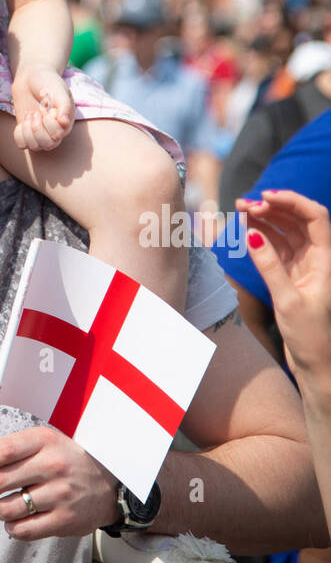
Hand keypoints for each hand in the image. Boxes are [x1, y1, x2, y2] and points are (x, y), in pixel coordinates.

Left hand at [0, 426, 117, 539]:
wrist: (107, 484)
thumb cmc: (65, 460)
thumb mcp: (40, 444)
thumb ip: (5, 450)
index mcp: (44, 440)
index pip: (3, 450)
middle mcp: (53, 465)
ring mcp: (60, 494)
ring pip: (7, 509)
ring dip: (0, 511)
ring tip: (10, 505)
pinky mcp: (65, 521)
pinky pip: (22, 531)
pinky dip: (13, 528)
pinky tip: (20, 520)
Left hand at [12, 67, 74, 152]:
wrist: (31, 77)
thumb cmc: (48, 82)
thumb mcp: (58, 90)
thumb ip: (64, 105)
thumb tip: (65, 122)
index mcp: (65, 122)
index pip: (58, 136)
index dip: (50, 125)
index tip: (48, 109)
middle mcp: (54, 131)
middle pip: (47, 145)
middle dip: (37, 129)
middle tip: (35, 113)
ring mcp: (40, 132)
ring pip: (34, 147)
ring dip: (28, 131)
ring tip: (30, 115)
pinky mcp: (27, 131)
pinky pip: (22, 144)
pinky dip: (19, 134)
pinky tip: (22, 122)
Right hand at [237, 189, 330, 379]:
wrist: (317, 365)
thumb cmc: (311, 337)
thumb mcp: (288, 301)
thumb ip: (269, 266)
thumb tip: (252, 233)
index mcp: (325, 260)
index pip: (315, 217)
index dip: (292, 201)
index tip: (265, 197)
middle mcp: (316, 258)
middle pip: (297, 219)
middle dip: (272, 206)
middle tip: (244, 203)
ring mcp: (303, 265)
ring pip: (285, 231)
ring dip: (264, 218)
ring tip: (240, 210)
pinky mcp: (290, 275)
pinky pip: (276, 247)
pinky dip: (262, 235)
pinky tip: (246, 229)